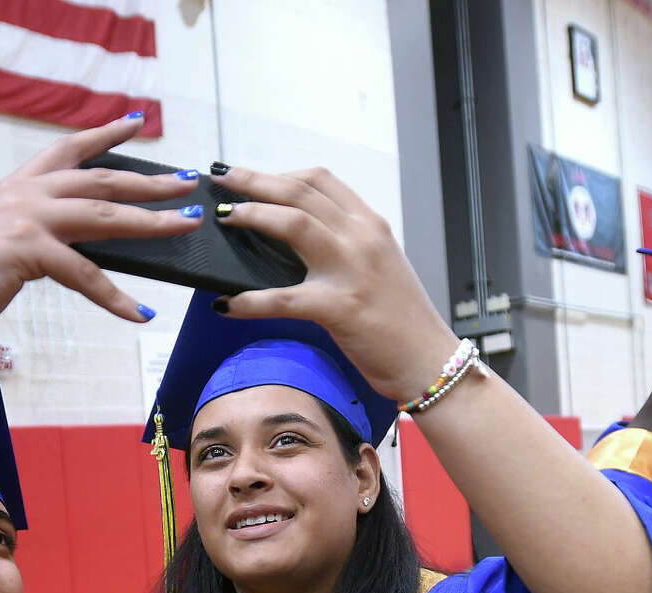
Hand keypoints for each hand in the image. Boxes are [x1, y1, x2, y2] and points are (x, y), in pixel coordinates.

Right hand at [0, 114, 200, 356]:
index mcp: (15, 188)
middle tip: (188, 181)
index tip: (136, 121)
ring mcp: (25, 220)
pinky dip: (116, 298)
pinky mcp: (26, 252)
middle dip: (150, 180)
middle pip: (101, 180)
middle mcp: (23, 195)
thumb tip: (73, 248)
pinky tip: (140, 312)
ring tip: (186, 225)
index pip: (67, 150)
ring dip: (152, 222)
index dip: (105, 134)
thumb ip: (33, 236)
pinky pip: (86, 275)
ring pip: (104, 215)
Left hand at [208, 165, 457, 401]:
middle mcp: (361, 238)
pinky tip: (227, 305)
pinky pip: (282, 298)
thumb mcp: (379, 268)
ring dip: (251, 214)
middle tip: (222, 178)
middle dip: (254, 180)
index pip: (321, 181)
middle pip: (300, 191)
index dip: (280, 173)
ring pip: (292, 223)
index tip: (253, 177)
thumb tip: (298, 244)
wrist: (429, 360)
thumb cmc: (403, 321)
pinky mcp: (338, 307)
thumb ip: (346, 247)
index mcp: (370, 226)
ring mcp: (351, 269)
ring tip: (224, 217)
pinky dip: (249, 301)